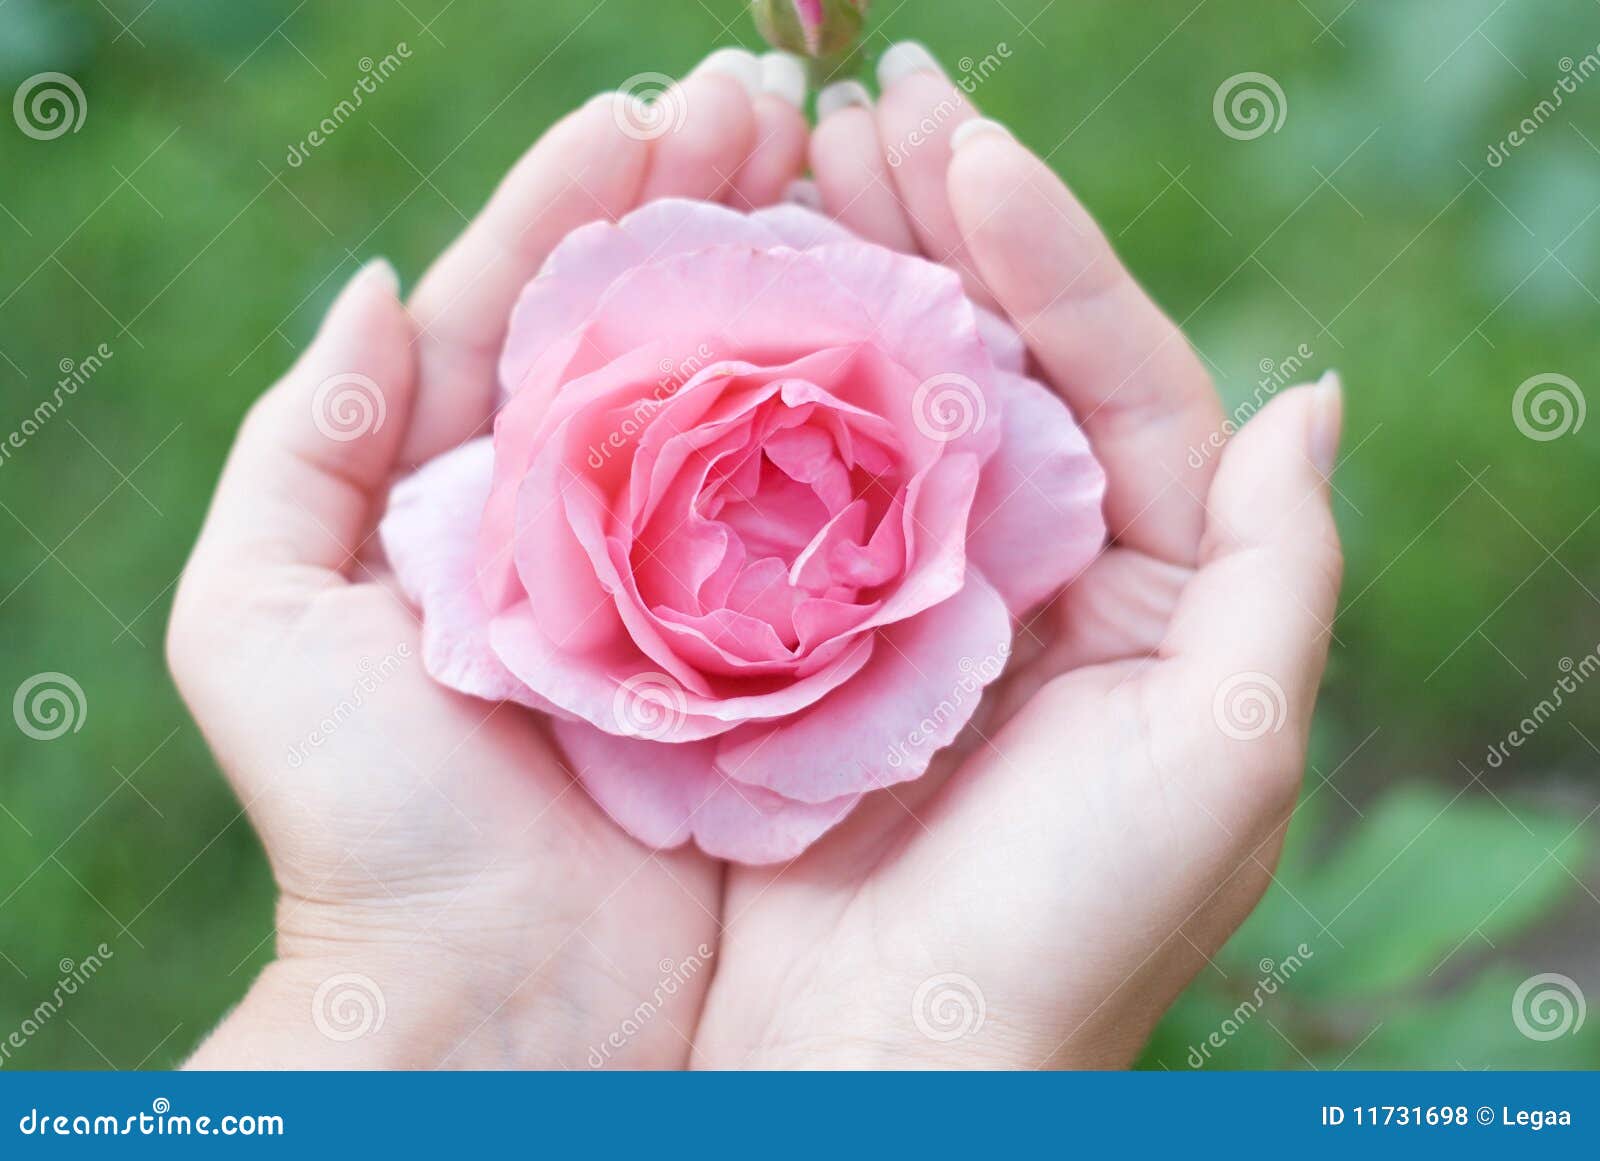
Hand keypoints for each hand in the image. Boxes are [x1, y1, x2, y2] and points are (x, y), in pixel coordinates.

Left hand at [172, 52, 809, 1068]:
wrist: (492, 1009)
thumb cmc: (365, 826)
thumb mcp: (261, 624)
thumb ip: (298, 452)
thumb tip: (360, 287)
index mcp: (469, 493)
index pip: (524, 306)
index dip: (584, 198)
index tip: (656, 107)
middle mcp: (588, 520)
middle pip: (646, 327)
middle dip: (700, 204)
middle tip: (770, 107)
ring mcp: (691, 577)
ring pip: (740, 399)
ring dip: (783, 283)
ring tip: (836, 175)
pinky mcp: (777, 646)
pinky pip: (816, 511)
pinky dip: (849, 422)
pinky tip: (891, 334)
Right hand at [691, 45, 1343, 1067]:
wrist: (887, 1074)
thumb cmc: (1071, 934)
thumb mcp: (1224, 760)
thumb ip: (1276, 573)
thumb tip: (1306, 397)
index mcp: (1138, 578)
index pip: (1109, 372)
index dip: (1045, 248)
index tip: (962, 143)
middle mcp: (1023, 566)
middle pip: (987, 359)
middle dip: (929, 225)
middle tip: (854, 111)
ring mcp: (899, 592)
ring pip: (876, 400)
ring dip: (837, 279)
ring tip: (781, 168)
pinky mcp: (790, 632)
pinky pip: (777, 487)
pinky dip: (748, 393)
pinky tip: (710, 306)